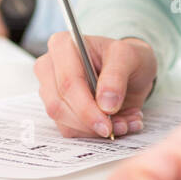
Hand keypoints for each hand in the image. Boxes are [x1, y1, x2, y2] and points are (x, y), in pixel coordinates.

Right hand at [33, 33, 156, 138]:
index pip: (67, 82)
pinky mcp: (58, 109)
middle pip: (59, 105)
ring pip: (63, 121)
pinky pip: (70, 130)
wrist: (131, 69)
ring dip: (95, 130)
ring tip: (124, 122)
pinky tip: (118, 124)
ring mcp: (50, 90)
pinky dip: (95, 134)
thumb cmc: (126, 57)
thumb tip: (105, 105)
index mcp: (63, 45)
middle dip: (90, 122)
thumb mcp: (128, 56)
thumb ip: (116, 76)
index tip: (107, 123)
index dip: (86, 107)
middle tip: (117, 127)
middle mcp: (49, 67)